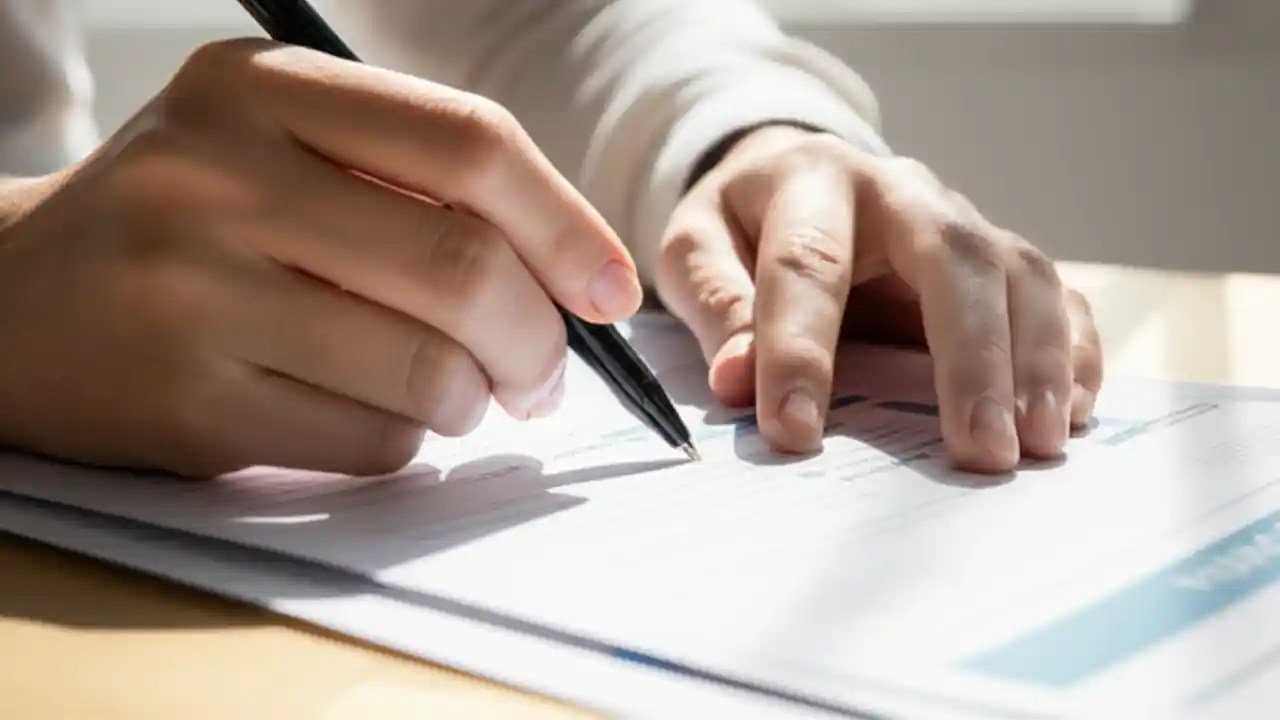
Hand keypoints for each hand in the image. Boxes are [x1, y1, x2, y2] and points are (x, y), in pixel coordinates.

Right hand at [0, 40, 640, 476]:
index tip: (611, 289)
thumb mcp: (277, 145)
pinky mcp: (185, 403)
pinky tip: (380, 418)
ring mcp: (192, 292)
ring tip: (464, 395)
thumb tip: (579, 274)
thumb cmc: (187, 220)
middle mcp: (217, 175)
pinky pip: (370, 441)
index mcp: (260, 89)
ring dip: (476, 398)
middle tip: (545, 372)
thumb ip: (414, 180)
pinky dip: (408, 442)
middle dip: (539, 339)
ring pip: (426, 369)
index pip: (469, 144)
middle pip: (463, 266)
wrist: (15, 301)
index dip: (568, 222)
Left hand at [656, 125, 1102, 471]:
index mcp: (812, 183)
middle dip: (971, 357)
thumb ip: (715, 305)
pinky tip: (1071, 413)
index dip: (798, 351)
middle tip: (981, 450)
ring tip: (1038, 444)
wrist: (793, 176)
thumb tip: (738, 380)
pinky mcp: (994, 256)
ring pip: (1020, 273)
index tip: (794, 435)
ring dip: (1039, 361)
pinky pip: (1054, 292)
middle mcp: (901, 193)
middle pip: (956, 258)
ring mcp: (961, 218)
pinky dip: (1072, 351)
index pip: (807, 266)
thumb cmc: (741, 223)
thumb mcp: (695, 248)